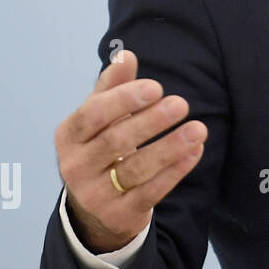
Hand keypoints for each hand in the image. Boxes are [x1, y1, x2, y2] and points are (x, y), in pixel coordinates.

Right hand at [54, 51, 207, 253]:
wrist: (94, 207)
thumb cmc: (101, 148)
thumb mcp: (100, 118)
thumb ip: (112, 87)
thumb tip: (126, 55)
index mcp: (69, 136)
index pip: (93, 115)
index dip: (124, 100)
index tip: (156, 87)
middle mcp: (75, 166)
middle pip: (115, 141)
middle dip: (150, 122)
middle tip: (181, 104)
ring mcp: (95, 194)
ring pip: (135, 169)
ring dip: (169, 147)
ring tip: (198, 129)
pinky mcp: (119, 214)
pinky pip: (151, 192)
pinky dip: (175, 171)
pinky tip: (195, 151)